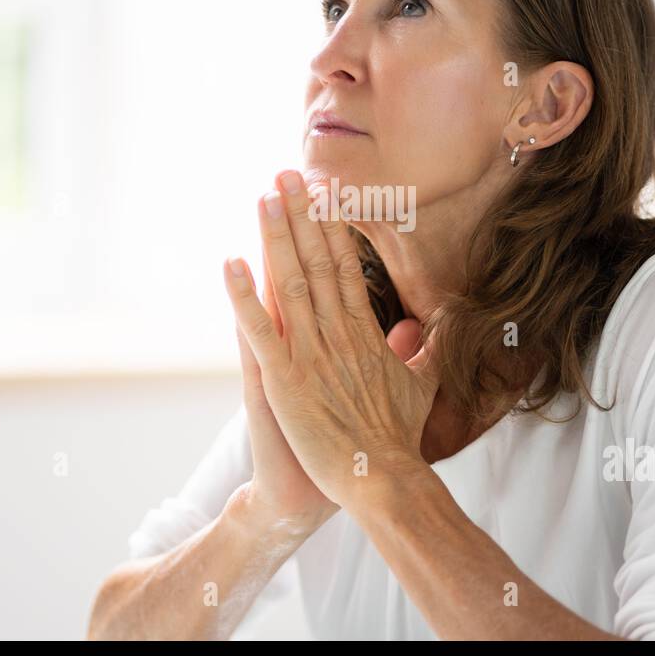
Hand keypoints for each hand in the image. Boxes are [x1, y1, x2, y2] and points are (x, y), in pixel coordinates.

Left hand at [223, 170, 438, 513]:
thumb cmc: (398, 439)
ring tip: (264, 197)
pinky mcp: (283, 380)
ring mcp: (309, 354)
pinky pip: (257, 331)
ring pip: (288, 283)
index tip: (324, 194)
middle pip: (317, 262)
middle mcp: (337, 334)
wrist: (382, 481)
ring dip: (274, 237)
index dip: (332, 229)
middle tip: (287, 174)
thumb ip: (420, 352)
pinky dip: (243, 296)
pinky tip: (230, 262)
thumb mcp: (421, 387)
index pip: (346, 268)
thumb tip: (424, 328)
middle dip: (301, 216)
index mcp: (365, 334)